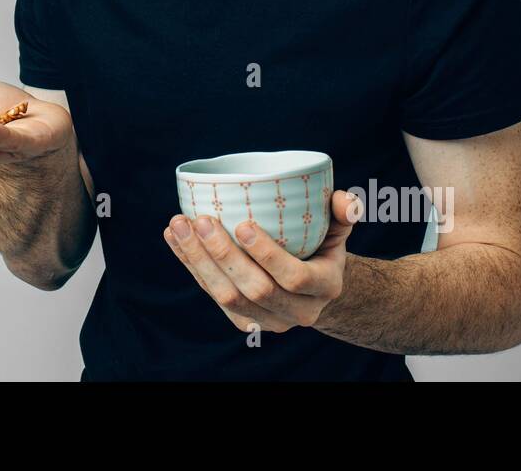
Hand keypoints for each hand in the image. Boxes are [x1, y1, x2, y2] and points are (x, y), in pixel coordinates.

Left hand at [163, 190, 362, 332]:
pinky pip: (212, 295)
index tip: (243, 224)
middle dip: (224, 255)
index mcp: (323, 287)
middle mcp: (297, 312)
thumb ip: (343, 212)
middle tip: (202, 220)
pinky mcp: (243, 321)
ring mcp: (268, 321)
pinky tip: (174, 237)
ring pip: (227, 297)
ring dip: (199, 260)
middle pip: (254, 290)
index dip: (267, 255)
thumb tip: (346, 200)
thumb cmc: (323, 247)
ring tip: (179, 225)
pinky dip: (191, 265)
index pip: (293, 278)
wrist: (313, 287)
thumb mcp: (338, 230)